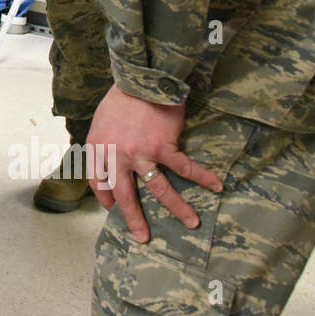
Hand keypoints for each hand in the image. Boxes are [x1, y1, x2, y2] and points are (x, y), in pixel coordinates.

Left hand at [86, 84, 223, 243]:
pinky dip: (203, 177)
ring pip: (158, 189)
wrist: (141, 78)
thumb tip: (110, 160)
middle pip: (125, 194)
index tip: (113, 208)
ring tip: (192, 223)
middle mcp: (116, 155)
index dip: (105, 196)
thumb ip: (104, 142)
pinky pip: (185, 168)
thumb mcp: (101, 120)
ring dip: (177, 208)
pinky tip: (217, 187)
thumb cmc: (121, 97)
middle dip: (134, 218)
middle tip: (143, 237)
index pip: (98, 180)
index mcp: (97, 148)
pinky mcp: (163, 147)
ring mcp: (140, 154)